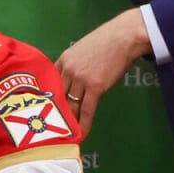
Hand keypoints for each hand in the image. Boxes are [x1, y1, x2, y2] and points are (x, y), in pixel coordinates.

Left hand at [55, 8, 150, 132]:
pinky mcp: (95, 86)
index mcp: (64, 60)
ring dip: (70, 122)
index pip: (51, 84)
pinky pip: (86, 110)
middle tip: (55, 129)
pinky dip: (83, 124)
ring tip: (68, 136)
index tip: (49, 112)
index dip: (50, 100)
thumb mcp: (83, 49)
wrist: (125, 36)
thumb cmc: (107, 40)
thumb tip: (74, 81)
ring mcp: (80, 78)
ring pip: (71, 106)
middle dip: (57, 114)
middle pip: (59, 97)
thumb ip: (75, 65)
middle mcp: (68, 70)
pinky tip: (82, 134)